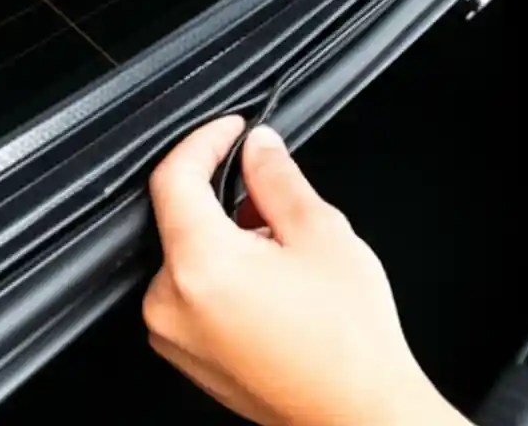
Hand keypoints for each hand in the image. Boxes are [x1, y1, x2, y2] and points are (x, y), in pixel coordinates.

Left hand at [143, 116, 468, 425]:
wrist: (355, 410)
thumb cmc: (347, 339)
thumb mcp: (322, 234)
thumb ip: (278, 179)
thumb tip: (260, 147)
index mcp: (202, 265)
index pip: (175, 177)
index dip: (205, 141)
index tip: (231, 130)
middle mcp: (172, 303)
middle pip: (181, 219)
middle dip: (225, 196)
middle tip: (273, 197)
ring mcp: (173, 335)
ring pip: (188, 257)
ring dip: (226, 237)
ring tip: (284, 252)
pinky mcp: (185, 356)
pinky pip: (191, 294)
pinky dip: (223, 274)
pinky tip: (271, 283)